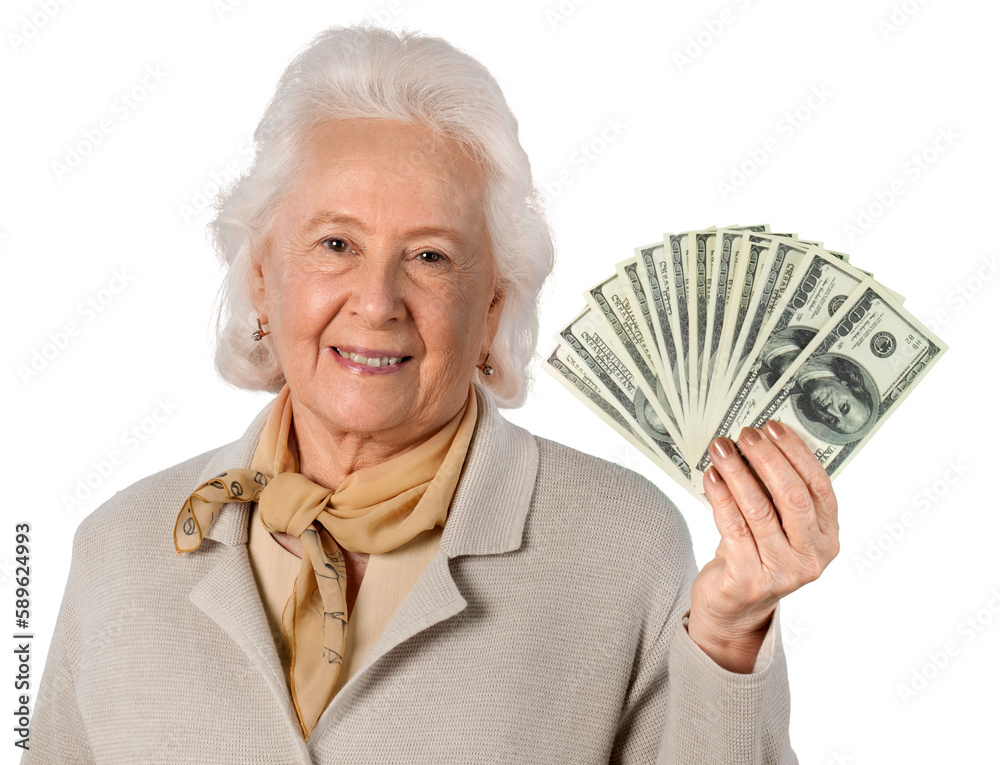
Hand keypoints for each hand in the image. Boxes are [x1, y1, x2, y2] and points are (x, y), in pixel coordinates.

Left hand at [687, 421, 838, 672]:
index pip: (819, 486)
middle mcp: (812, 556)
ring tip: (721, 449)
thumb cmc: (757, 553)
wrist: (734, 606)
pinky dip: (720, 497)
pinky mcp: (750, 579)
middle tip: (746, 434)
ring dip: (737, 473)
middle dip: (767, 459)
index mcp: (828, 537)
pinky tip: (711, 476)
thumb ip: (777, 492)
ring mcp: (783, 571)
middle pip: (793, 496)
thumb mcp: (779, 525)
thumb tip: (758, 440)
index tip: (774, 427)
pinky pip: (733, 527)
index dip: (796, 453)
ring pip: (759, 510)